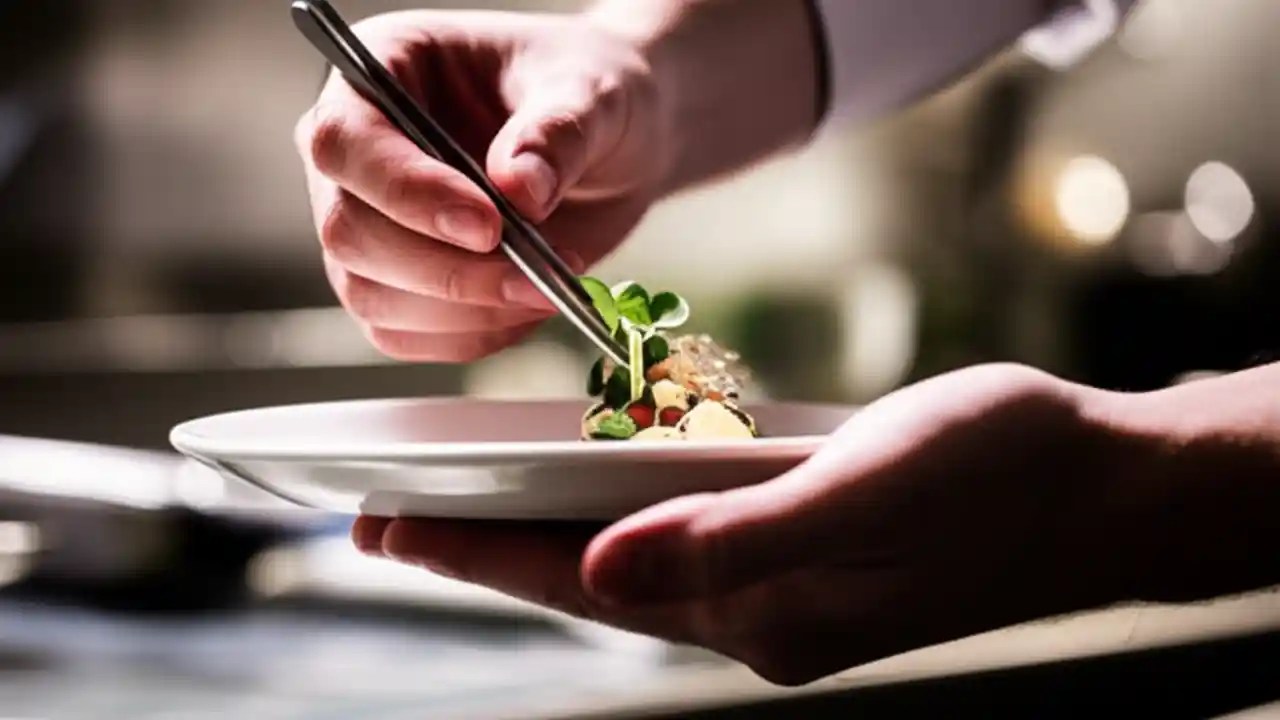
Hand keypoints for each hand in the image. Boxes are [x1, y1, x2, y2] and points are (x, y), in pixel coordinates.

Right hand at [294, 10, 668, 360]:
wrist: (611, 146)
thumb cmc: (586, 92)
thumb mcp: (590, 91)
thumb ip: (557, 132)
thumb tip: (519, 190)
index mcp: (381, 72)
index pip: (346, 142)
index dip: (406, 192)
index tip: (487, 227)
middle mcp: (357, 152)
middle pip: (350, 230)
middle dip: (448, 270)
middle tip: (537, 276)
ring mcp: (368, 223)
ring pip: (372, 294)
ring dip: (465, 311)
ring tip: (547, 290)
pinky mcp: (394, 283)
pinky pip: (405, 334)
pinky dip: (472, 335)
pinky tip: (527, 308)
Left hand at [353, 364, 1145, 684]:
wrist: (1101, 486)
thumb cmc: (1001, 474)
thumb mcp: (871, 491)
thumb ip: (738, 538)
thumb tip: (603, 567)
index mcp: (762, 609)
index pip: (581, 585)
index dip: (474, 556)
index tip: (381, 528)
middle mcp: (758, 614)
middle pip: (589, 585)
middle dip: (484, 554)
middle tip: (389, 521)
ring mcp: (782, 591)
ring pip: (630, 569)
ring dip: (541, 540)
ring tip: (467, 510)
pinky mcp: (805, 556)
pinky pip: (681, 547)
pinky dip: (617, 523)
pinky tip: (595, 501)